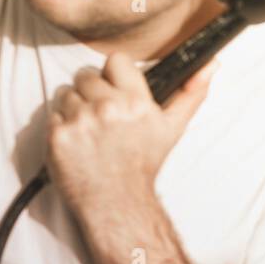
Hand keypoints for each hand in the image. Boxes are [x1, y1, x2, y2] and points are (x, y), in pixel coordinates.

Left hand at [45, 53, 217, 227]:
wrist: (118, 202)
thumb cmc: (145, 164)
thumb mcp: (173, 127)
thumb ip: (192, 92)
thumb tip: (212, 64)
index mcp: (136, 102)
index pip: (115, 61)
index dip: (113, 74)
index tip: (115, 88)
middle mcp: (108, 108)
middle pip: (85, 75)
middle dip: (91, 91)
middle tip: (101, 115)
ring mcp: (80, 122)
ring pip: (66, 93)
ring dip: (74, 108)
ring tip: (89, 129)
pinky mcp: (58, 137)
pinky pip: (52, 115)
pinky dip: (61, 127)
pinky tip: (76, 142)